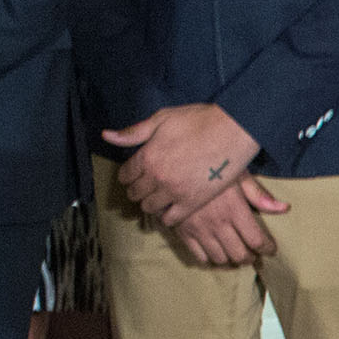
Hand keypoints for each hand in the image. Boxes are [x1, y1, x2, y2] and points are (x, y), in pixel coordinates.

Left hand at [107, 103, 262, 228]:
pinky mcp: (193, 202)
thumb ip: (133, 133)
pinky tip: (169, 211)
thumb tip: (106, 135)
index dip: (126, 176)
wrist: (232, 130)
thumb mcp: (160, 119)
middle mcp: (156, 177)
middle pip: (136, 192)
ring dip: (149, 203)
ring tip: (155, 199)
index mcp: (146, 156)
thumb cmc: (197, 121)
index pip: (126, 175)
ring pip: (150, 207)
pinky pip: (171, 218)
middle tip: (141, 189)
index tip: (130, 177)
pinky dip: (166, 217)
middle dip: (136, 190)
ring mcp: (174, 191)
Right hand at [169, 175, 289, 266]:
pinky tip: (215, 252)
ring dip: (231, 260)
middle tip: (254, 254)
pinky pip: (199, 256)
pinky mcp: (183, 232)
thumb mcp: (236, 173)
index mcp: (234, 209)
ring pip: (221, 258)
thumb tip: (285, 209)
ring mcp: (199, 230)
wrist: (172, 166)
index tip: (270, 249)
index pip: (257, 240)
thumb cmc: (209, 167)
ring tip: (235, 253)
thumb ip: (258, 194)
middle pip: (240, 255)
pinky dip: (210, 260)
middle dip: (251, 258)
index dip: (267, 249)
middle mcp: (217, 223)